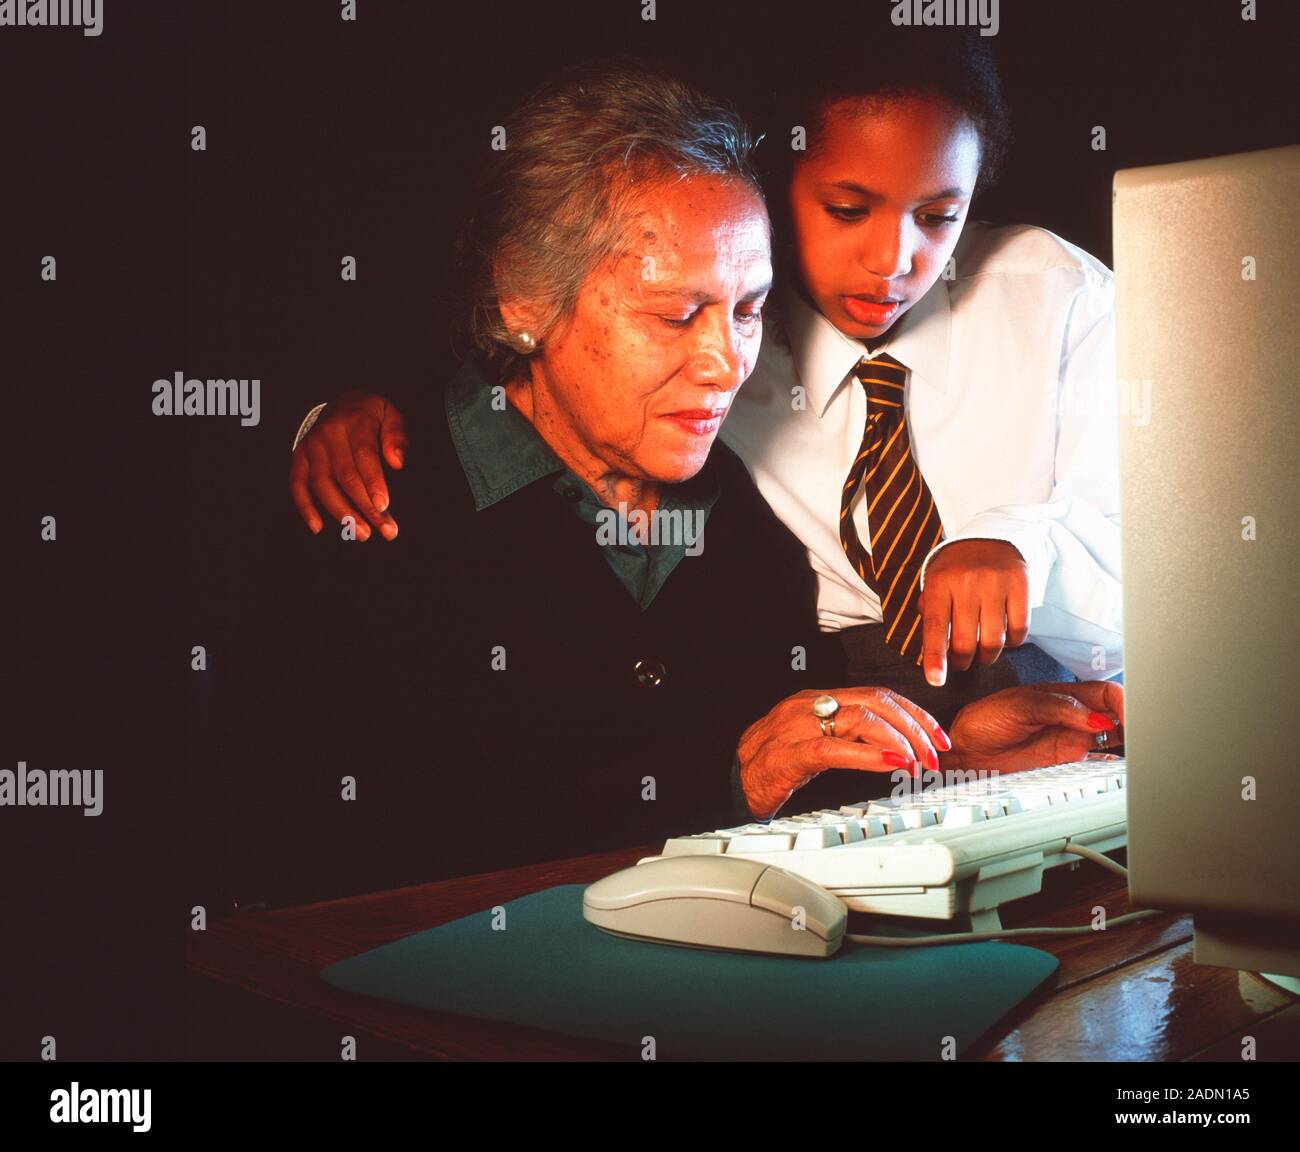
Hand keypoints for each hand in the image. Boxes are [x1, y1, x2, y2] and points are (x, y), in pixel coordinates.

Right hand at [289, 392, 406, 539]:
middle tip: (385, 530)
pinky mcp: (299, 457)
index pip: (364, 455)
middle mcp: (329, 434)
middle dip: (364, 506)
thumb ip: (396, 436)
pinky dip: (305, 507)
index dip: (373, 482)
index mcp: (355, 421)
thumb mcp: (390, 414)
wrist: (341, 402)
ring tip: (362, 533)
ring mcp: (311, 446)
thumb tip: (397, 463)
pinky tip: (317, 527)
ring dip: (341, 512)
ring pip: (322, 485)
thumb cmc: (371, 415)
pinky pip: (297, 484)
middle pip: (345, 476)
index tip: (383, 506)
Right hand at [738, 688, 950, 819]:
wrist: (733, 783)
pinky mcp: (791, 753)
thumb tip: (891, 746)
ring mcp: (798, 726)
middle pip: (876, 702)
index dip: (913, 714)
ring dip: (899, 741)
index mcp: (817, 699)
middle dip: (914, 726)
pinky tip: (890, 763)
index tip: (935, 735)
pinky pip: (836, 748)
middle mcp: (810, 705)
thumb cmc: (771, 765)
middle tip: (933, 753)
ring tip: (916, 762)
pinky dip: (869, 755)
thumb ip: (848, 737)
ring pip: (861, 719)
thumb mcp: (814, 742)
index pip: (877, 695)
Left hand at [919, 539, 1029, 686]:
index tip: (935, 681)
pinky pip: (1019, 629)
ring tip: (982, 654)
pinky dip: (1012, 643)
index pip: (936, 628)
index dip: (935, 658)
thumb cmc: (956, 569)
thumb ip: (930, 614)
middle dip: (963, 662)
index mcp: (939, 584)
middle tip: (962, 663)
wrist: (989, 536)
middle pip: (966, 642)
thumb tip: (931, 651)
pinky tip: (1005, 638)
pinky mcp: (1021, 584)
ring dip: (987, 657)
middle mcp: (967, 583)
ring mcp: (995, 583)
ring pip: (994, 641)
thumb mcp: (934, 583)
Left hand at [946, 680, 1123, 774]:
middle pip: (1116, 714)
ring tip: (1137, 747)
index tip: (1131, 714)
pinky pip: (1097, 759)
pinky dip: (1112, 761)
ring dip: (1127, 741)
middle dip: (1133, 720)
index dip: (1124, 701)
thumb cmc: (985, 720)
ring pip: (1112, 736)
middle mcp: (1072, 715)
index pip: (1106, 693)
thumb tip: (1095, 718)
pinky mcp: (1065, 760)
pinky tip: (1119, 762)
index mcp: (1063, 694)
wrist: (966, 750)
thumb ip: (1060, 709)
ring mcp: (1071, 737)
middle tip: (1141, 733)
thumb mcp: (1020, 705)